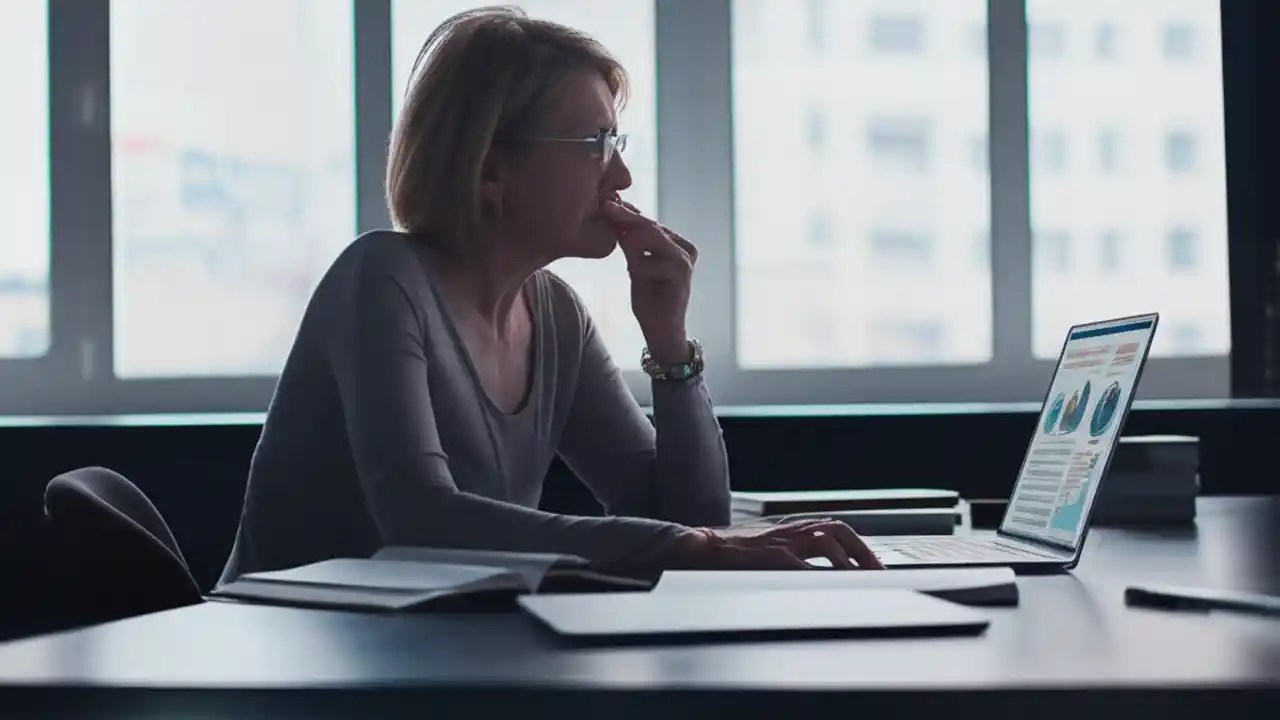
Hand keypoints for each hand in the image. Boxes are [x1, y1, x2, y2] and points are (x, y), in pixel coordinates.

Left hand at [600, 200, 697, 364]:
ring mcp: (685, 259)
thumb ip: (630, 244)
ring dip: (632, 247)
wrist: (661, 330)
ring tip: (628, 263)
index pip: (648, 223)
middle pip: (649, 226)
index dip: (627, 213)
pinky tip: (637, 276)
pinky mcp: (681, 272)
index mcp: (677, 243)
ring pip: (649, 238)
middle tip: (606, 205)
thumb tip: (614, 214)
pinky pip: (647, 261)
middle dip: (625, 216)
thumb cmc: (649, 299)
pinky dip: (638, 268)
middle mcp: (685, 248)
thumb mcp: (635, 265)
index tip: (607, 202)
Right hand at [666, 518, 885, 570]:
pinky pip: (802, 564)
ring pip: (825, 542)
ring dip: (848, 562)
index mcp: (793, 528)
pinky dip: (820, 576)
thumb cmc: (734, 554)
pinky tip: (831, 589)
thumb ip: (795, 555)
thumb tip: (821, 574)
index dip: (859, 546)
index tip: (875, 565)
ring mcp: (781, 541)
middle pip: (837, 529)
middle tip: (879, 573)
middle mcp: (791, 530)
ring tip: (862, 582)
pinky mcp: (769, 557)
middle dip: (862, 551)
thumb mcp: (771, 548)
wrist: (701, 547)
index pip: (835, 528)